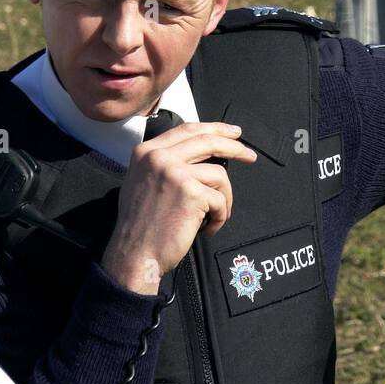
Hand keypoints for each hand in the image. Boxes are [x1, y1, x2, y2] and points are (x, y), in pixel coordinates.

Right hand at [102, 122, 256, 294]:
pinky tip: (208, 227)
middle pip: (208, 141)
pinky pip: (220, 199)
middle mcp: (159, 157)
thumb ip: (165, 162)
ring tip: (215, 215)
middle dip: (235, 147)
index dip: (215, 128)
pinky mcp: (191, 192)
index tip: (233, 133)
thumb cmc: (141, 225)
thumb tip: (201, 154)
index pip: (188, 129)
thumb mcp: (142, 181)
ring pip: (219, 174)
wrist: (134, 254)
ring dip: (225, 198)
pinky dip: (220, 216)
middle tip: (250, 156)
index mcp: (146, 152)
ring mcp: (175, 173)